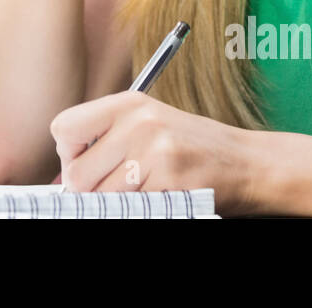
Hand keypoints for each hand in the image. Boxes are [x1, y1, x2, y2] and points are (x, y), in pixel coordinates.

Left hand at [50, 91, 258, 213]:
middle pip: (77, 172)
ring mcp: (154, 151)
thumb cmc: (194, 148)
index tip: (83, 165)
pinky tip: (162, 196)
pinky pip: (130, 209)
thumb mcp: (149, 126)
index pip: (64, 127)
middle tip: (117, 188)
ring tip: (146, 189)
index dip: (68, 155)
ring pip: (101, 197)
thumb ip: (106, 140)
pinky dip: (141, 209)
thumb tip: (62, 179)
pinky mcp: (169, 181)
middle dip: (90, 190)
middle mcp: (138, 122)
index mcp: (129, 103)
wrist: (249, 163)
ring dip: (118, 203)